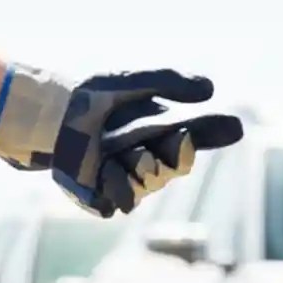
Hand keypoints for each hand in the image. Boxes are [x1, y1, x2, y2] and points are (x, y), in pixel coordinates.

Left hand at [0, 65, 243, 216]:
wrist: (51, 117)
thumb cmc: (92, 97)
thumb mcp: (131, 82)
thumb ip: (168, 80)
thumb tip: (211, 88)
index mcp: (166, 131)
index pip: (200, 137)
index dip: (217, 132)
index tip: (231, 126)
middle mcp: (154, 159)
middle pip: (178, 165)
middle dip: (166, 150)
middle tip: (143, 134)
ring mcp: (132, 181)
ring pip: (149, 183)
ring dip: (134, 163)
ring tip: (111, 148)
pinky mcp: (106, 198)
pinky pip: (121, 202)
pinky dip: (114, 184)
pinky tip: (101, 166)